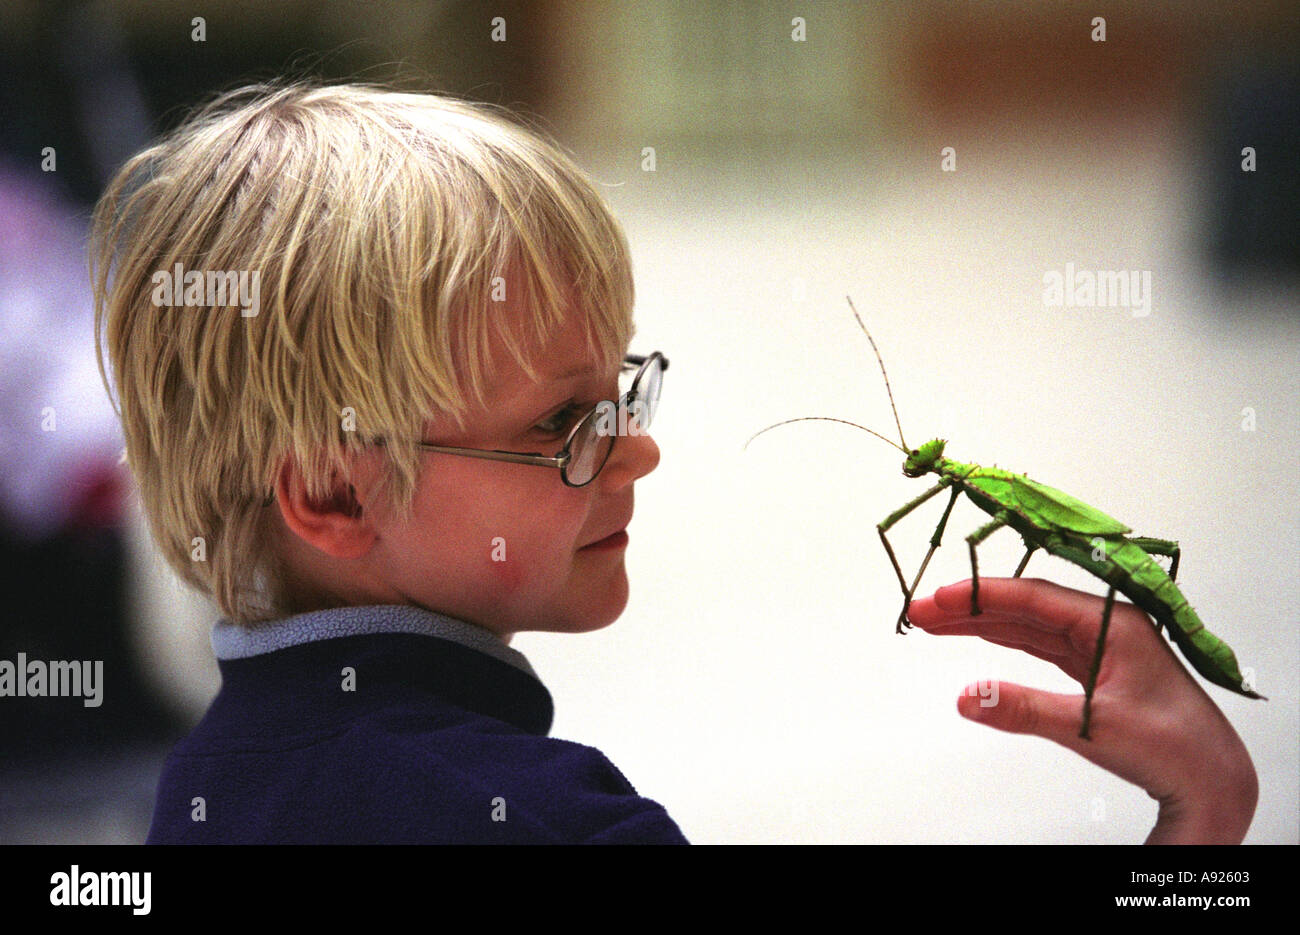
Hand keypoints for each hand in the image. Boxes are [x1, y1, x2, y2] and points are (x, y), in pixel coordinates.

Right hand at [906, 577, 1257, 843]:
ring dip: (983, 623)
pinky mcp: (1096, 668)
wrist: (1212, 779)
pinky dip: (1006, 641)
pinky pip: (1041, 645)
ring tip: (936, 622)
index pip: (1033, 598)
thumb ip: (1026, 709)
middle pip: (1026, 606)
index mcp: (1113, 623)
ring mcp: (1101, 646)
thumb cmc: (1174, 747)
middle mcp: (1106, 626)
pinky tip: (980, 636)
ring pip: (1029, 625)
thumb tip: (969, 697)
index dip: (980, 595)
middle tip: (921, 612)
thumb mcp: (1092, 726)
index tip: (938, 598)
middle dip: (971, 608)